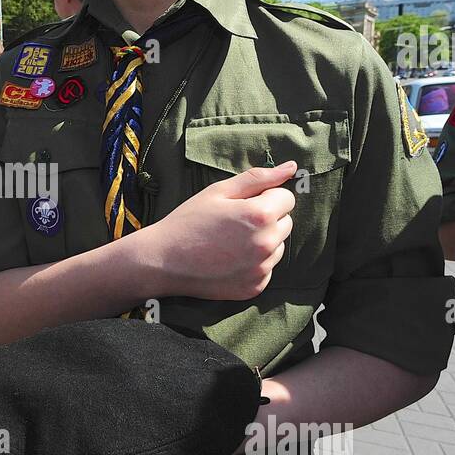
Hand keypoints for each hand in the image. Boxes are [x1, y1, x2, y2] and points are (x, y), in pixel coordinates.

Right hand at [139, 161, 296, 301]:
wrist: (163, 261)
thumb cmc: (189, 221)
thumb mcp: (219, 191)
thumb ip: (258, 178)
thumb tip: (291, 168)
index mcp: (260, 215)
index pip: (287, 198)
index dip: (266, 197)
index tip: (243, 204)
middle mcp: (266, 244)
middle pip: (286, 222)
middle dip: (267, 218)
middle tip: (234, 222)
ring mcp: (262, 268)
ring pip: (278, 246)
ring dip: (263, 241)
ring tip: (230, 242)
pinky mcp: (255, 287)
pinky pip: (266, 268)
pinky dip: (254, 263)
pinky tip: (229, 260)